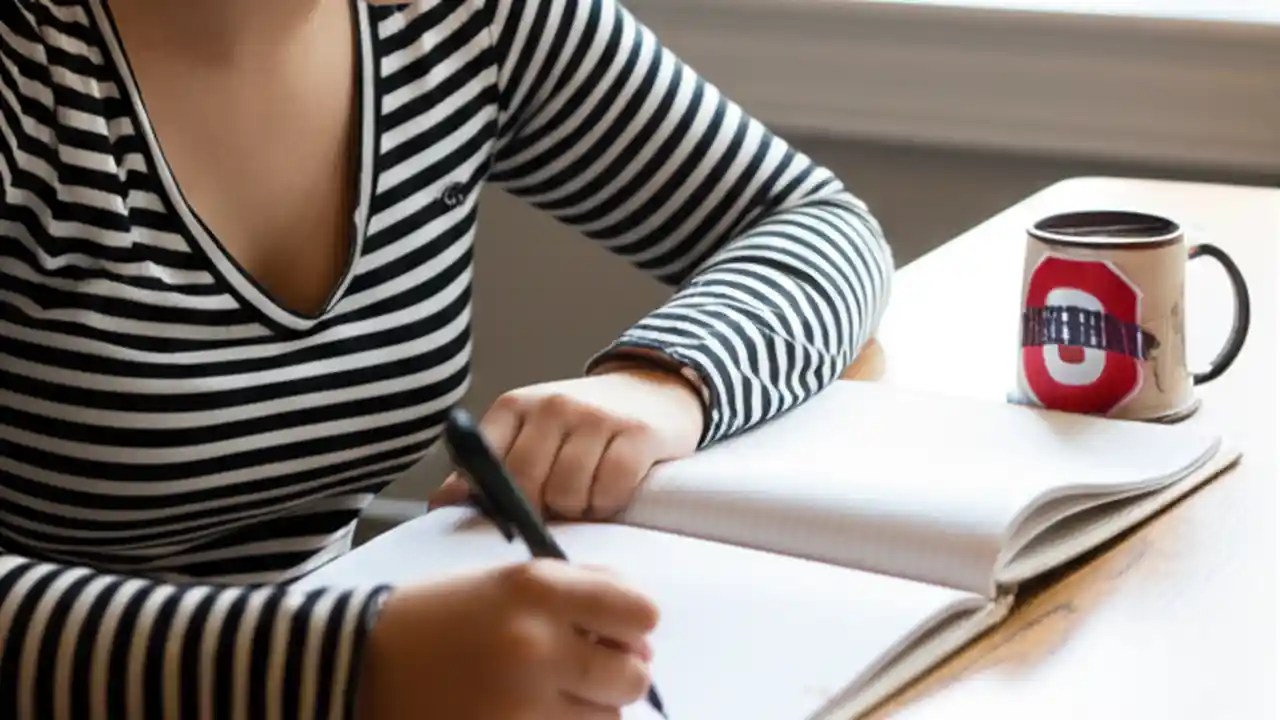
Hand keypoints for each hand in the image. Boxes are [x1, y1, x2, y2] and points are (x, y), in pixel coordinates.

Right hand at [357, 560, 659, 719]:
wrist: (363, 664)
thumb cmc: (441, 616)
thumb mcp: (509, 579)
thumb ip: (580, 589)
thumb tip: (644, 627)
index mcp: (538, 587)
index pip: (641, 613)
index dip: (633, 624)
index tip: (614, 631)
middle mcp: (537, 644)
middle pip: (632, 676)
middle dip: (618, 674)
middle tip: (586, 670)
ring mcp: (524, 703)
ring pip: (608, 719)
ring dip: (591, 709)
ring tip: (548, 693)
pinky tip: (532, 713)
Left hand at [430, 362, 704, 518]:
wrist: (654, 388)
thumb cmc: (582, 424)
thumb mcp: (529, 433)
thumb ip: (488, 468)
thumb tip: (440, 505)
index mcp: (515, 406)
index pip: (485, 469)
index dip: (496, 502)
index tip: (513, 512)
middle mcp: (553, 405)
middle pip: (527, 487)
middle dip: (542, 510)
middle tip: (558, 504)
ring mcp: (596, 417)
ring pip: (568, 494)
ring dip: (579, 509)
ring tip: (587, 493)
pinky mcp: (636, 434)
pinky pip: (609, 492)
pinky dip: (608, 504)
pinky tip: (612, 489)